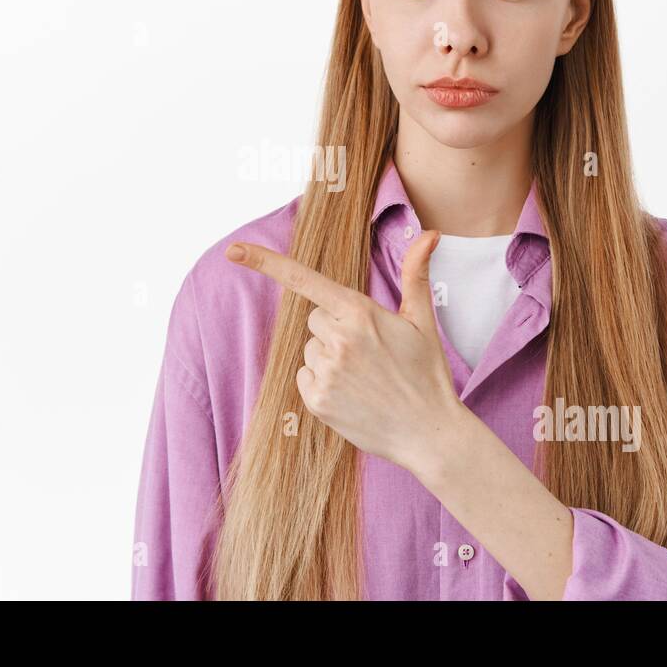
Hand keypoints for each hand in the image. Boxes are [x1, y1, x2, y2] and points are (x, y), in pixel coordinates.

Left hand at [224, 230, 466, 474]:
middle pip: (314, 318)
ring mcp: (325, 372)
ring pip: (310, 349)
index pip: (304, 280)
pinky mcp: (316, 400)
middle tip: (369, 351)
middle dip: (334, 328)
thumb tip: (431, 233)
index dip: (266, 263)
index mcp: (360, 313)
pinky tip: (351, 394)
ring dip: (329, 357)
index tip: (234, 250)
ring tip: (364, 377)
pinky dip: (321, 383)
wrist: (428, 433)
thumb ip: (416, 273)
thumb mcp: (422, 320)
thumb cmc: (426, 374)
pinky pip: (304, 376)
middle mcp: (338, 339)